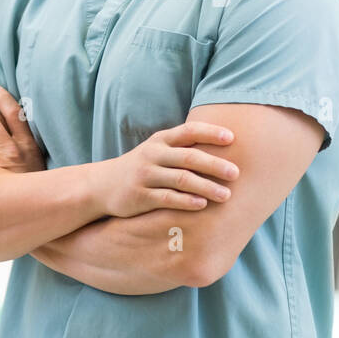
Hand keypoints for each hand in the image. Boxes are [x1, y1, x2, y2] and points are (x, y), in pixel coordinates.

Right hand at [90, 121, 239, 217]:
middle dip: (215, 165)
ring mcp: (145, 175)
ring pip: (181, 179)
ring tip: (226, 195)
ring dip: (206, 187)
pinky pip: (167, 198)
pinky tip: (202, 206)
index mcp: (161, 140)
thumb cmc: (142, 167)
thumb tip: (225, 145)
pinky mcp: (140, 196)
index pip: (189, 131)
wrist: (102, 185)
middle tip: (236, 173)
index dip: (211, 132)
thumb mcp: (157, 151)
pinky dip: (186, 202)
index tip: (232, 138)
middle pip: (189, 157)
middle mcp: (153, 155)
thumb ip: (183, 147)